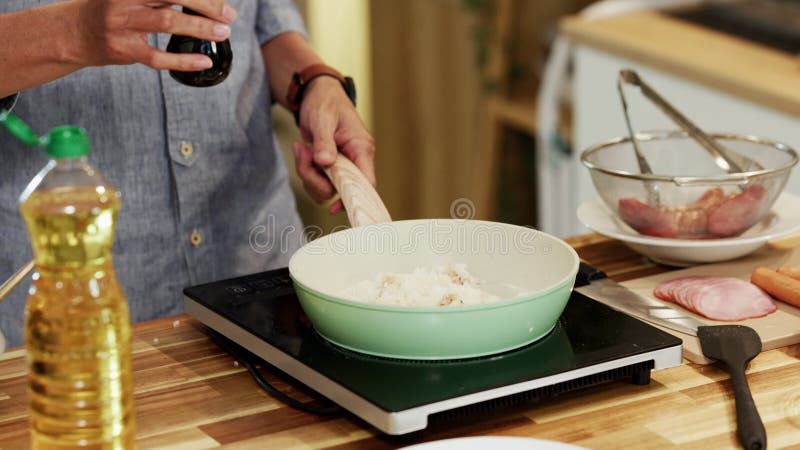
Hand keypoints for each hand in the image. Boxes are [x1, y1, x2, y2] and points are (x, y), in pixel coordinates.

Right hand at [74, 0, 236, 70]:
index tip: (222, 1)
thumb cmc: (114, 10)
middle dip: (205, 5)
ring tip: (222, 33)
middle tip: (229, 15)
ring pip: (166, 23)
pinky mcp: (123, 49)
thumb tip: (208, 4)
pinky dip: (184, 61)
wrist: (74, 33)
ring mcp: (122, 24)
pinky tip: (204, 62)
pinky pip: (157, 58)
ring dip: (199, 28)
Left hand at [291, 77, 376, 214]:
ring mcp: (343, 165)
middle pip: (340, 190)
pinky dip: (306, 171)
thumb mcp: (322, 118)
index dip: (353, 197)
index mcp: (361, 149)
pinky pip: (318, 182)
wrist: (316, 94)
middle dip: (316, 178)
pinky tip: (303, 152)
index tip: (335, 207)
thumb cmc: (325, 102)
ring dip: (308, 174)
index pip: (366, 182)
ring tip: (302, 149)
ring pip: (326, 189)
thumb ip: (325, 141)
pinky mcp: (331, 167)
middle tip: (305, 154)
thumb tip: (326, 163)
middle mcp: (356, 160)